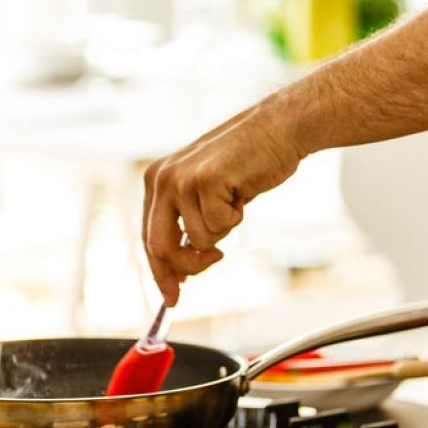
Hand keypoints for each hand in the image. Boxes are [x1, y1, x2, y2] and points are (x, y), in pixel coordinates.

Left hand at [142, 103, 303, 304]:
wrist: (278, 129)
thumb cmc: (247, 162)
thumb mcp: (206, 194)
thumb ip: (187, 225)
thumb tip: (179, 272)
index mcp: (156, 180)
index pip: (149, 238)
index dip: (161, 272)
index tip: (172, 298)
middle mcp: (161, 179)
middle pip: (160, 248)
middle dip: (188, 267)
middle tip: (213, 263)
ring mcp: (180, 180)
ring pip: (199, 240)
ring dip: (224, 230)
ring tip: (234, 200)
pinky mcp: (204, 181)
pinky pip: (219, 227)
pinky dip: (236, 218)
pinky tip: (241, 193)